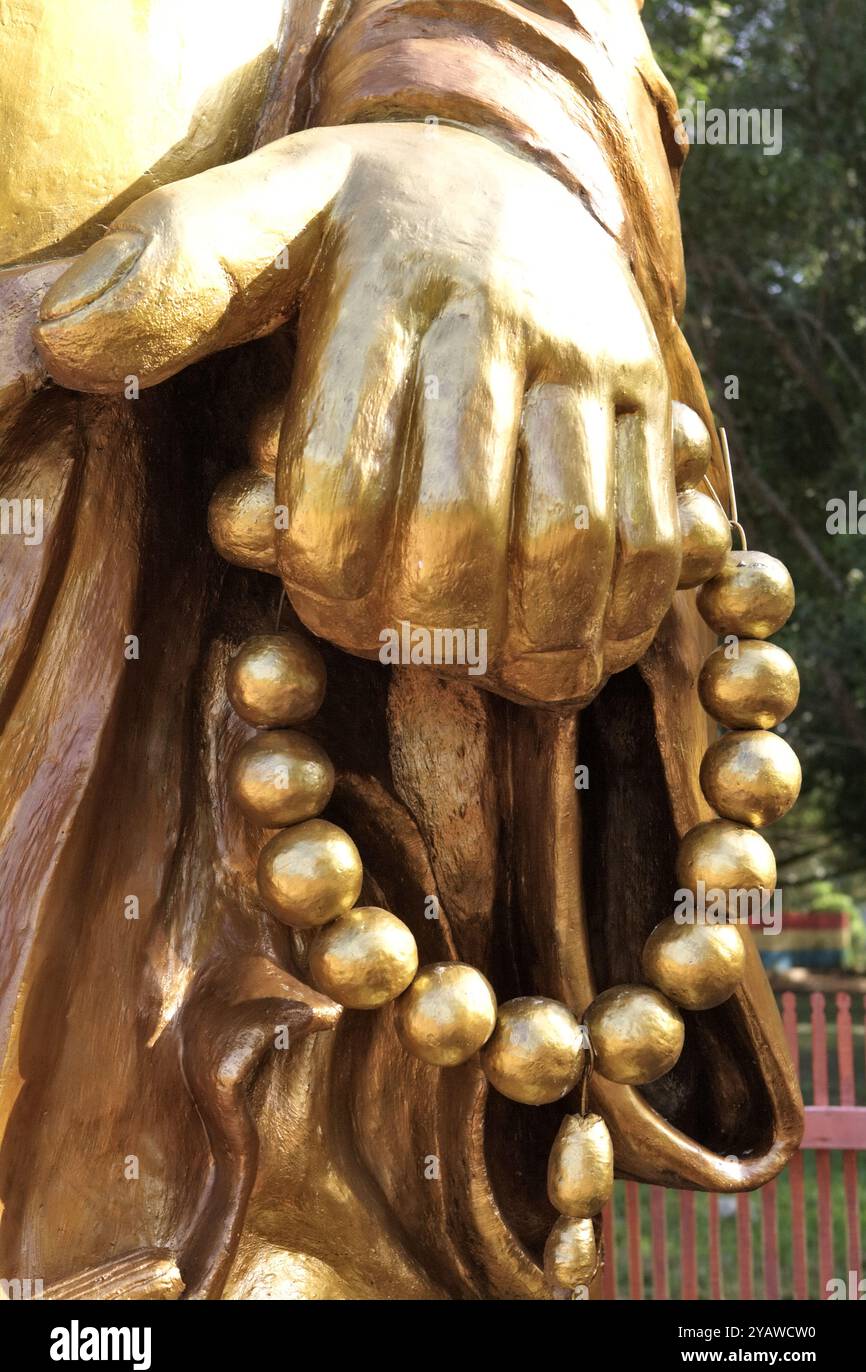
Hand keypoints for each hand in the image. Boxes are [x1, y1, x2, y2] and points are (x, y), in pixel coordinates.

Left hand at [36, 122, 687, 704]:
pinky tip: (581, 652)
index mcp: (384, 285)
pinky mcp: (656, 395)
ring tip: (497, 677)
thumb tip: (68, 348)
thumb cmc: (362, 225)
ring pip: (573, 539)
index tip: (321, 602)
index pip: (343, 482)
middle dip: (423, 623)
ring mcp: (593, 359)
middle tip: (406, 651)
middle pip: (461, 526)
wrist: (509, 170)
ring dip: (531, 640)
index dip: (325, 580)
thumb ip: (168, 276)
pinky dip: (623, 614)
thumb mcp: (257, 214)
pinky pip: (656, 528)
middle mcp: (499, 320)